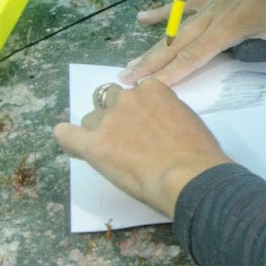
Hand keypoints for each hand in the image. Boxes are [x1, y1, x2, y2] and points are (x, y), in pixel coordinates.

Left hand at [53, 81, 231, 217]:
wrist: (189, 176)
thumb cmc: (199, 155)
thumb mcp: (188, 121)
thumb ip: (166, 114)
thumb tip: (158, 126)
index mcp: (153, 89)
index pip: (132, 93)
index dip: (133, 111)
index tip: (137, 126)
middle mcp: (128, 98)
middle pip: (108, 101)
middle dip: (114, 117)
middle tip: (126, 141)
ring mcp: (109, 120)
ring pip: (91, 119)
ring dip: (97, 132)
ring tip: (112, 155)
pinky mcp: (94, 144)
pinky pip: (66, 134)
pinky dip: (67, 139)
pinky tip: (73, 146)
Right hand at [122, 0, 265, 94]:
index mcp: (230, 27)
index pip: (194, 57)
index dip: (171, 74)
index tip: (150, 88)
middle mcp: (215, 15)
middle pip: (177, 44)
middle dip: (151, 64)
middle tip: (125, 80)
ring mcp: (213, 3)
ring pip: (177, 29)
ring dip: (154, 46)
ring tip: (131, 62)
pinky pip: (186, 6)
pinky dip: (165, 12)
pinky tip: (142, 17)